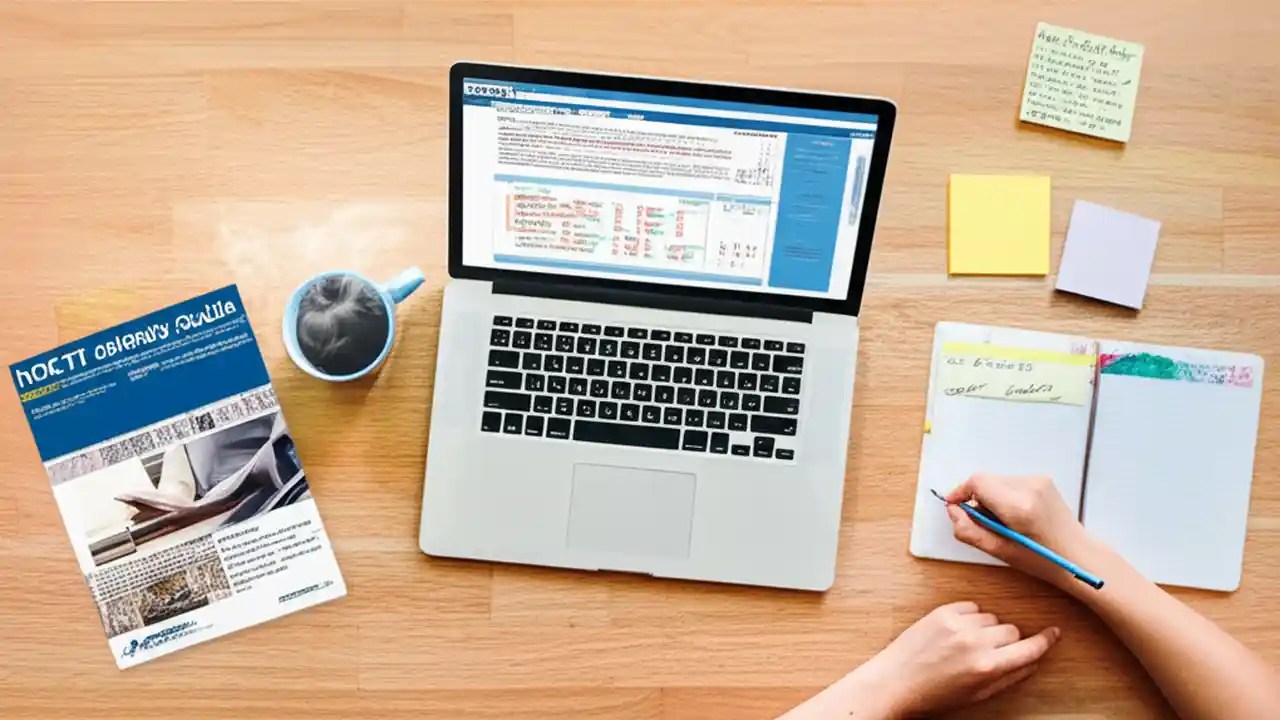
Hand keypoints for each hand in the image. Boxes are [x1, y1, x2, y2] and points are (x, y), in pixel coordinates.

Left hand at [842, 601, 1059, 717]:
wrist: (895, 682)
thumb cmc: (933, 695)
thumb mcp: (978, 695)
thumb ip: (1009, 677)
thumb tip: (1032, 661)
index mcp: (988, 667)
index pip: (1029, 648)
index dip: (1045, 641)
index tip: (1053, 633)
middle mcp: (975, 643)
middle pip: (1012, 630)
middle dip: (1008, 641)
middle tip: (990, 653)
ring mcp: (958, 624)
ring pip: (992, 617)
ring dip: (987, 629)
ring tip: (966, 645)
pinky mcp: (942, 612)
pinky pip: (971, 607)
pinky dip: (969, 618)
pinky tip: (956, 633)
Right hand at [945, 474, 1091, 590]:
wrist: (1079, 555)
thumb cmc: (1042, 560)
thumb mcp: (1000, 552)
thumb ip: (969, 531)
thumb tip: (952, 511)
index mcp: (1018, 506)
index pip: (977, 482)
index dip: (960, 492)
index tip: (955, 507)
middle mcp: (1029, 486)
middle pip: (986, 481)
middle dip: (977, 499)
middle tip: (982, 523)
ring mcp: (1038, 481)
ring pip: (997, 481)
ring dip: (991, 498)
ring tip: (1002, 522)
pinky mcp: (1043, 480)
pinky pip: (1010, 483)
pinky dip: (1004, 496)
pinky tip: (1015, 516)